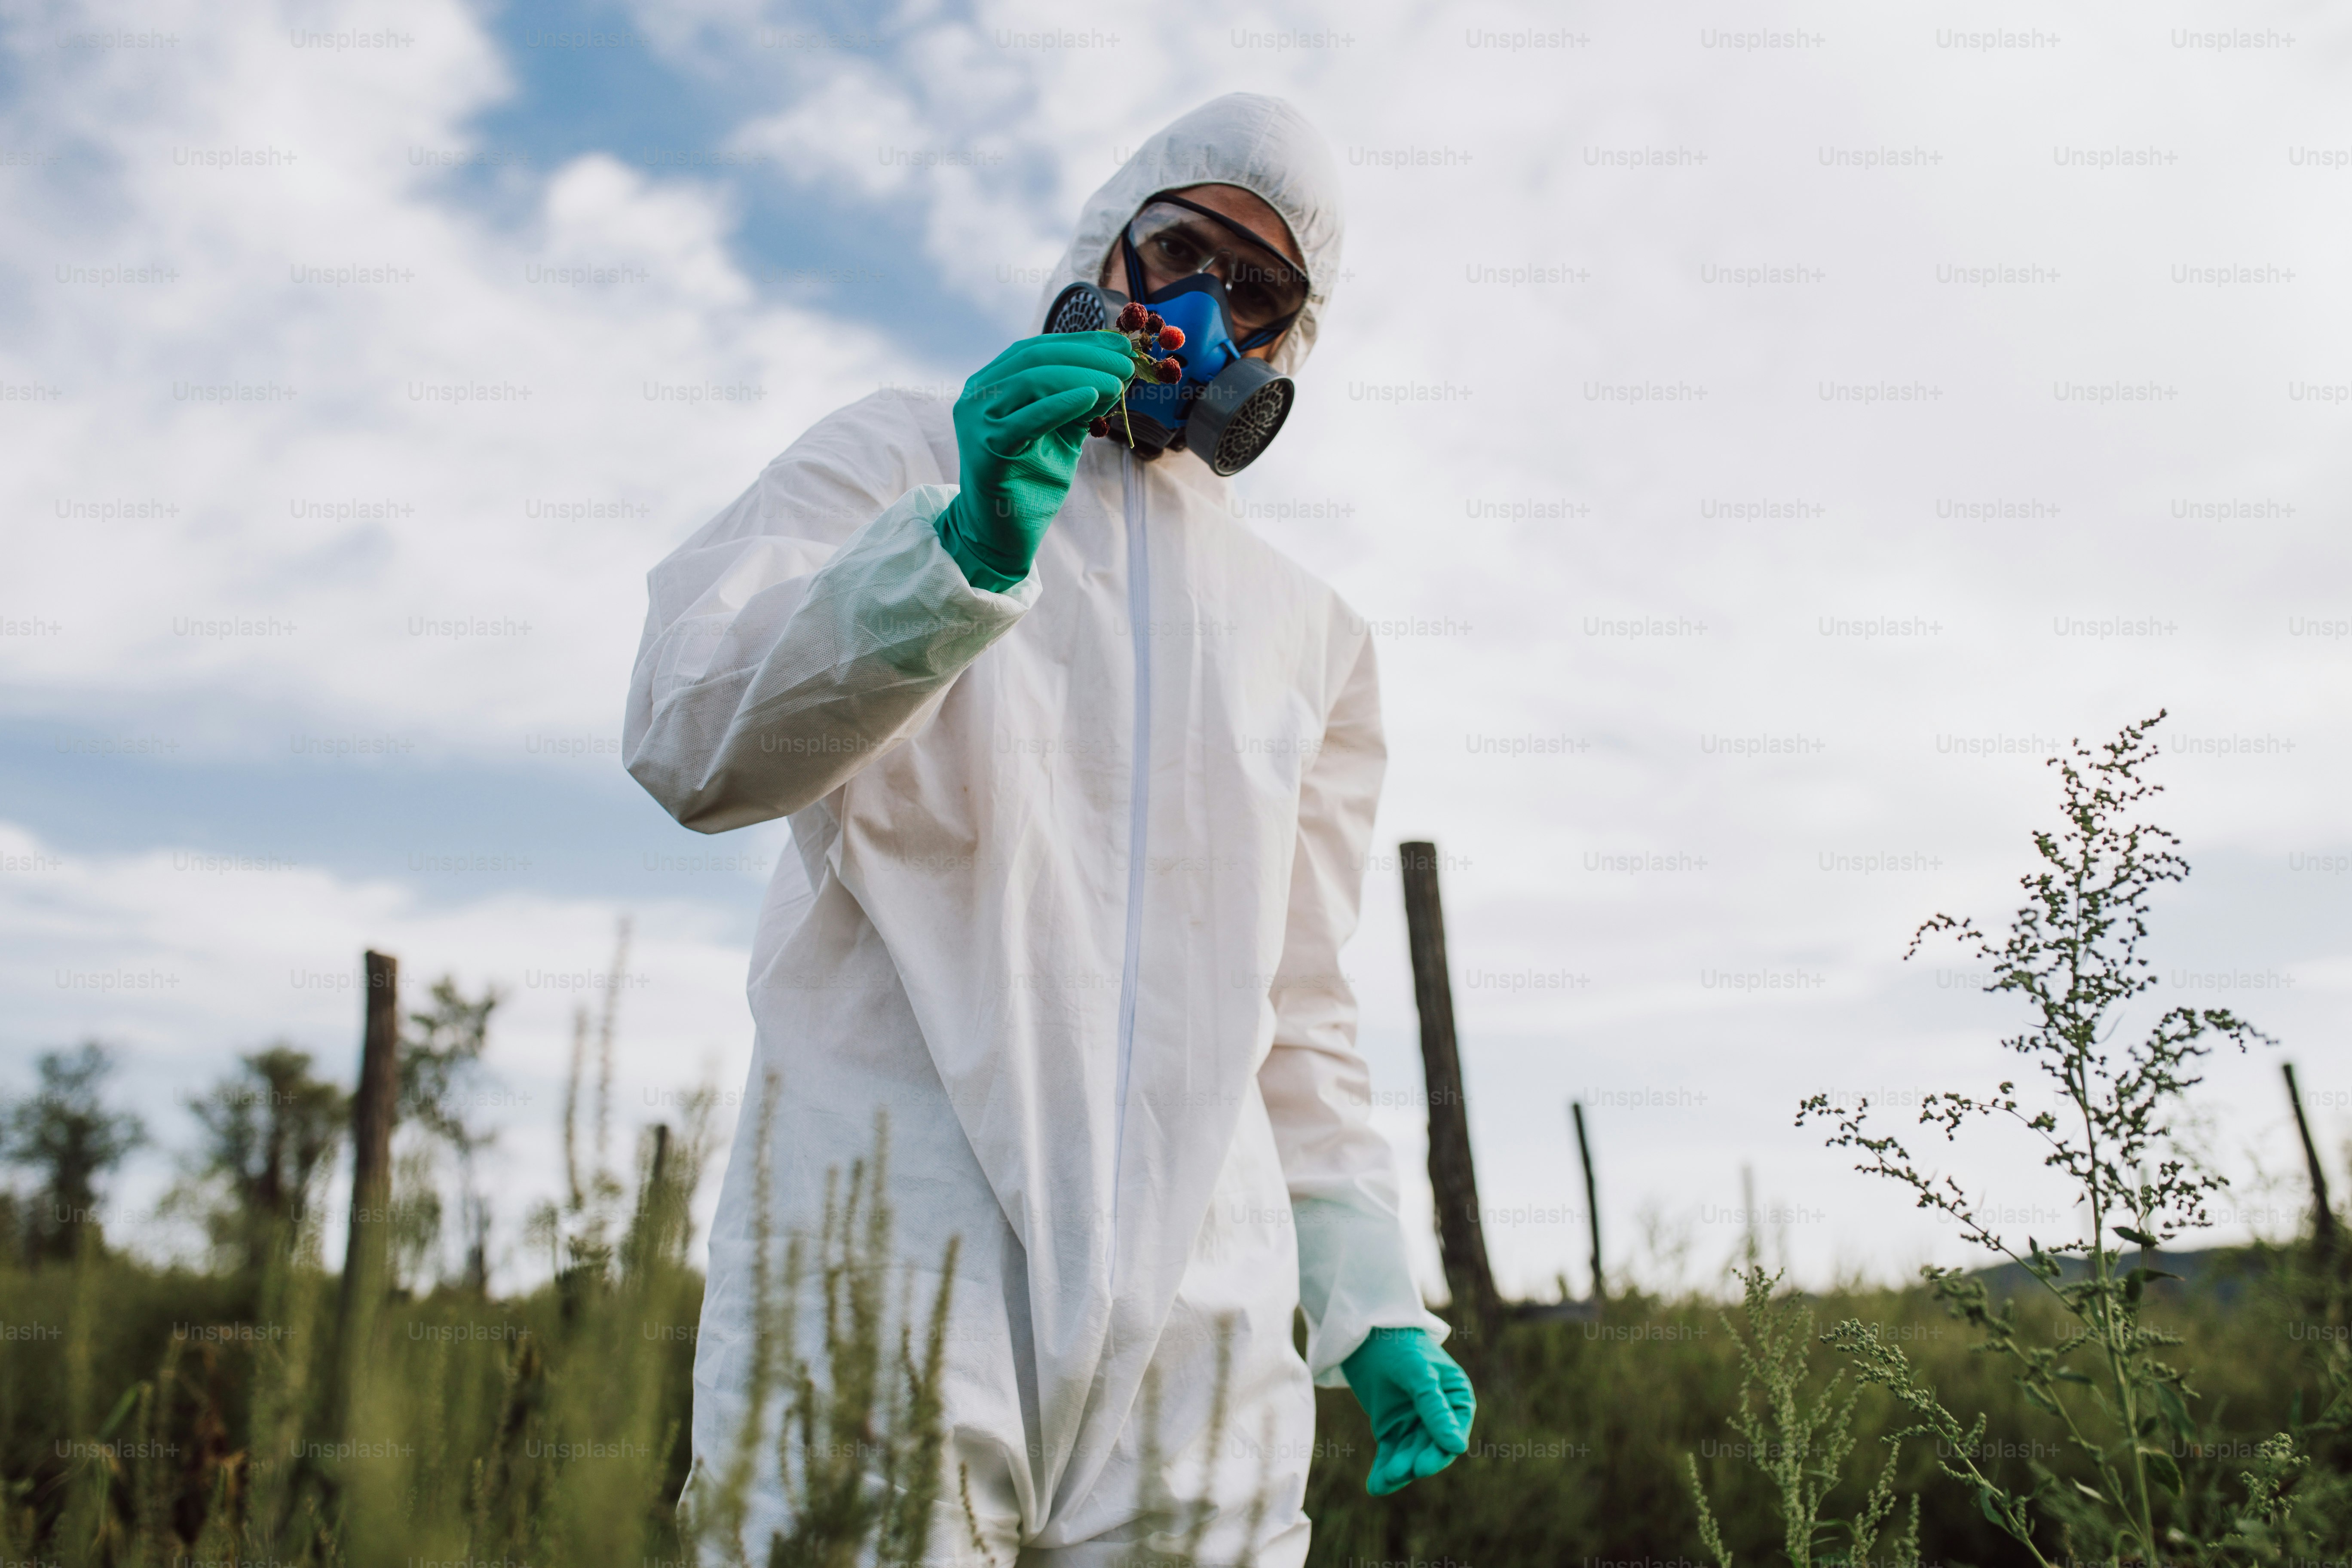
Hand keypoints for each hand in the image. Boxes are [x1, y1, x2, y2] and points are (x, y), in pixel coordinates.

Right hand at [936, 332, 1131, 589]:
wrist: (999, 534)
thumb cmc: (1030, 481)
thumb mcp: (1061, 433)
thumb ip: (1080, 403)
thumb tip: (1116, 373)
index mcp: (992, 384)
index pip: (1037, 349)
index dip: (1081, 343)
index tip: (1121, 345)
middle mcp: (978, 395)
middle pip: (1035, 358)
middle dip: (1086, 357)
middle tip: (1126, 365)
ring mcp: (977, 420)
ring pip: (1031, 381)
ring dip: (1081, 376)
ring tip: (1117, 383)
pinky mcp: (986, 449)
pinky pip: (1027, 419)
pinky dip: (1061, 404)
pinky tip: (1092, 397)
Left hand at [1340, 1327, 1474, 1494]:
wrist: (1366, 1333)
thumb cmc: (1400, 1346)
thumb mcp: (1418, 1373)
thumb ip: (1434, 1407)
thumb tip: (1456, 1446)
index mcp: (1456, 1398)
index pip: (1453, 1431)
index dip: (1439, 1451)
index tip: (1423, 1466)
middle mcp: (1439, 1416)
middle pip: (1430, 1447)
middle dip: (1414, 1461)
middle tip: (1397, 1472)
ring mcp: (1415, 1424)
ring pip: (1409, 1454)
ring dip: (1398, 1467)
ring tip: (1384, 1479)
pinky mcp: (1392, 1429)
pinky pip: (1390, 1454)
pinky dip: (1383, 1469)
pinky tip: (1375, 1486)